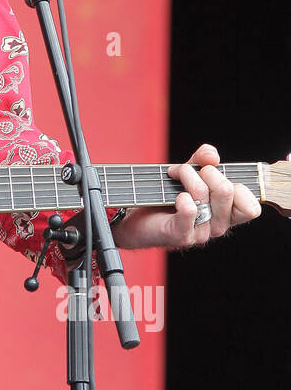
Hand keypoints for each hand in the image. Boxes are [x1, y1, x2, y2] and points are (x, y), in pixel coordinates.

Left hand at [112, 143, 260, 250]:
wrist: (137, 218)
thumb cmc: (167, 196)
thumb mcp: (191, 173)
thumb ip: (204, 160)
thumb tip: (211, 155)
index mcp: (227, 214)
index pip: (251, 208)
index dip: (238, 186)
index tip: (215, 176)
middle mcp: (218, 226)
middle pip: (226, 191)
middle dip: (205, 170)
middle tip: (187, 170)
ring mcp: (200, 233)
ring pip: (204, 194)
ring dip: (186, 176)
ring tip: (174, 175)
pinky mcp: (180, 235)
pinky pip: (189, 211)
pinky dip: (181, 198)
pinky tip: (175, 197)